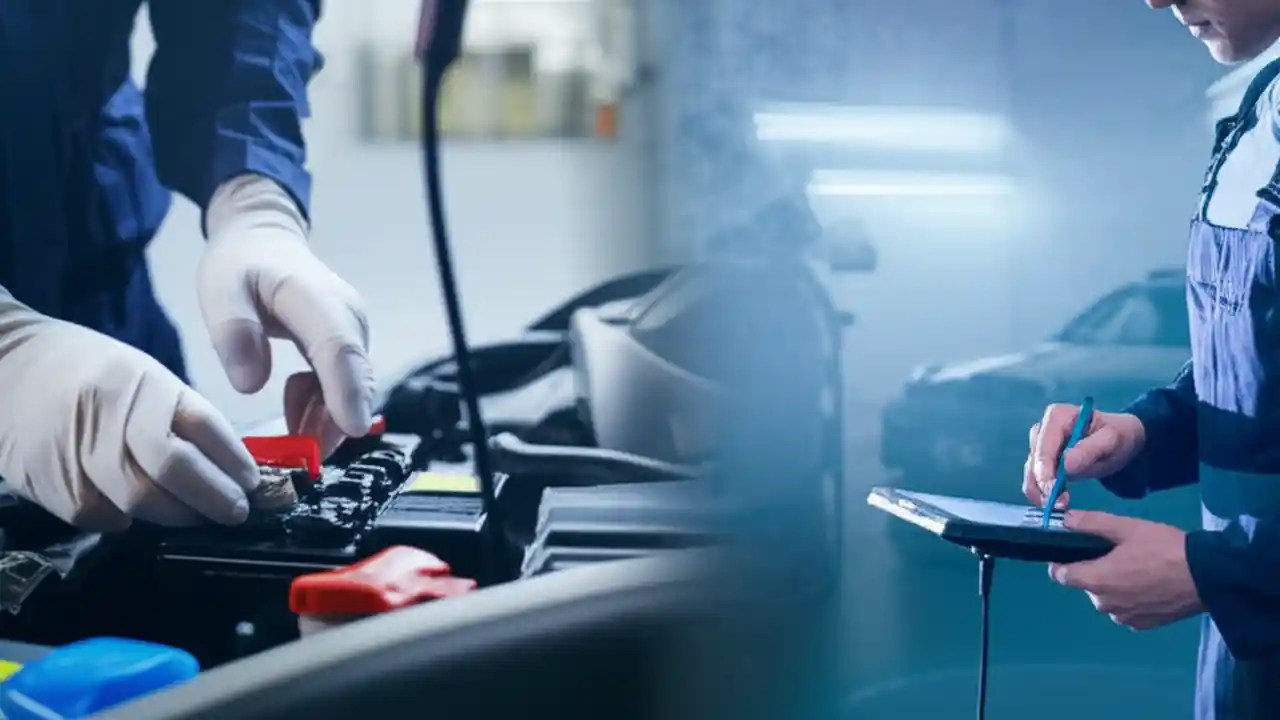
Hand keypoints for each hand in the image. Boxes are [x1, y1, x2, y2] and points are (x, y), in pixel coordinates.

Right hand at [0, 296, 258, 530]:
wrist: (3, 365)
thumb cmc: (86, 370)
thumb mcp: (141, 374)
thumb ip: (178, 416)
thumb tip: (227, 464)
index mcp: (142, 382)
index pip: (202, 427)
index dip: (234, 462)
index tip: (253, 484)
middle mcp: (109, 414)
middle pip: (173, 470)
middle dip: (213, 498)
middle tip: (235, 512)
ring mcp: (75, 449)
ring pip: (139, 501)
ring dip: (177, 516)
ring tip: (197, 517)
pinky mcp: (47, 482)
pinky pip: (100, 515)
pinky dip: (125, 519)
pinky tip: (136, 511)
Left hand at [199, 175, 374, 457]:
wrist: (265, 242)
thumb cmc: (241, 266)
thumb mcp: (220, 289)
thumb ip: (234, 333)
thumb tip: (250, 385)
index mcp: (316, 298)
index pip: (339, 347)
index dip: (347, 390)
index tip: (351, 429)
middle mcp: (348, 317)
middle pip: (354, 377)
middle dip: (334, 421)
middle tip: (301, 457)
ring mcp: (354, 333)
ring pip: (352, 389)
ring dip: (324, 419)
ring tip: (289, 431)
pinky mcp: (350, 348)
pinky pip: (344, 388)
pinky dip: (321, 407)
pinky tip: (293, 406)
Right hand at [1023, 404, 1145, 508]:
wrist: (1121, 441)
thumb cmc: (1118, 436)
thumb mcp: (1112, 440)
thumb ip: (1090, 450)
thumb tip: (1066, 464)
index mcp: (1057, 416)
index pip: (1044, 445)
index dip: (1045, 468)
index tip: (1052, 490)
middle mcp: (1043, 428)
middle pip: (1035, 458)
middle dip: (1043, 482)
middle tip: (1058, 504)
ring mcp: (1041, 444)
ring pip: (1031, 470)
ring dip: (1040, 490)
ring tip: (1057, 506)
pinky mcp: (1044, 460)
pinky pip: (1036, 477)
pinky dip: (1041, 492)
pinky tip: (1054, 503)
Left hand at [1049, 510, 1203, 629]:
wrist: (1207, 576)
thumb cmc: (1163, 549)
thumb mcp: (1126, 527)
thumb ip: (1091, 523)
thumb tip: (1064, 519)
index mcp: (1095, 580)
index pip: (1060, 575)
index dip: (1062, 562)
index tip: (1074, 552)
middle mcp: (1104, 604)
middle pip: (1086, 585)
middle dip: (1094, 570)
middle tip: (1117, 553)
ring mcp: (1124, 618)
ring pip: (1107, 598)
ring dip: (1113, 586)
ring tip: (1137, 567)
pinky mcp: (1144, 625)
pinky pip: (1126, 610)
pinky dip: (1130, 598)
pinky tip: (1149, 584)